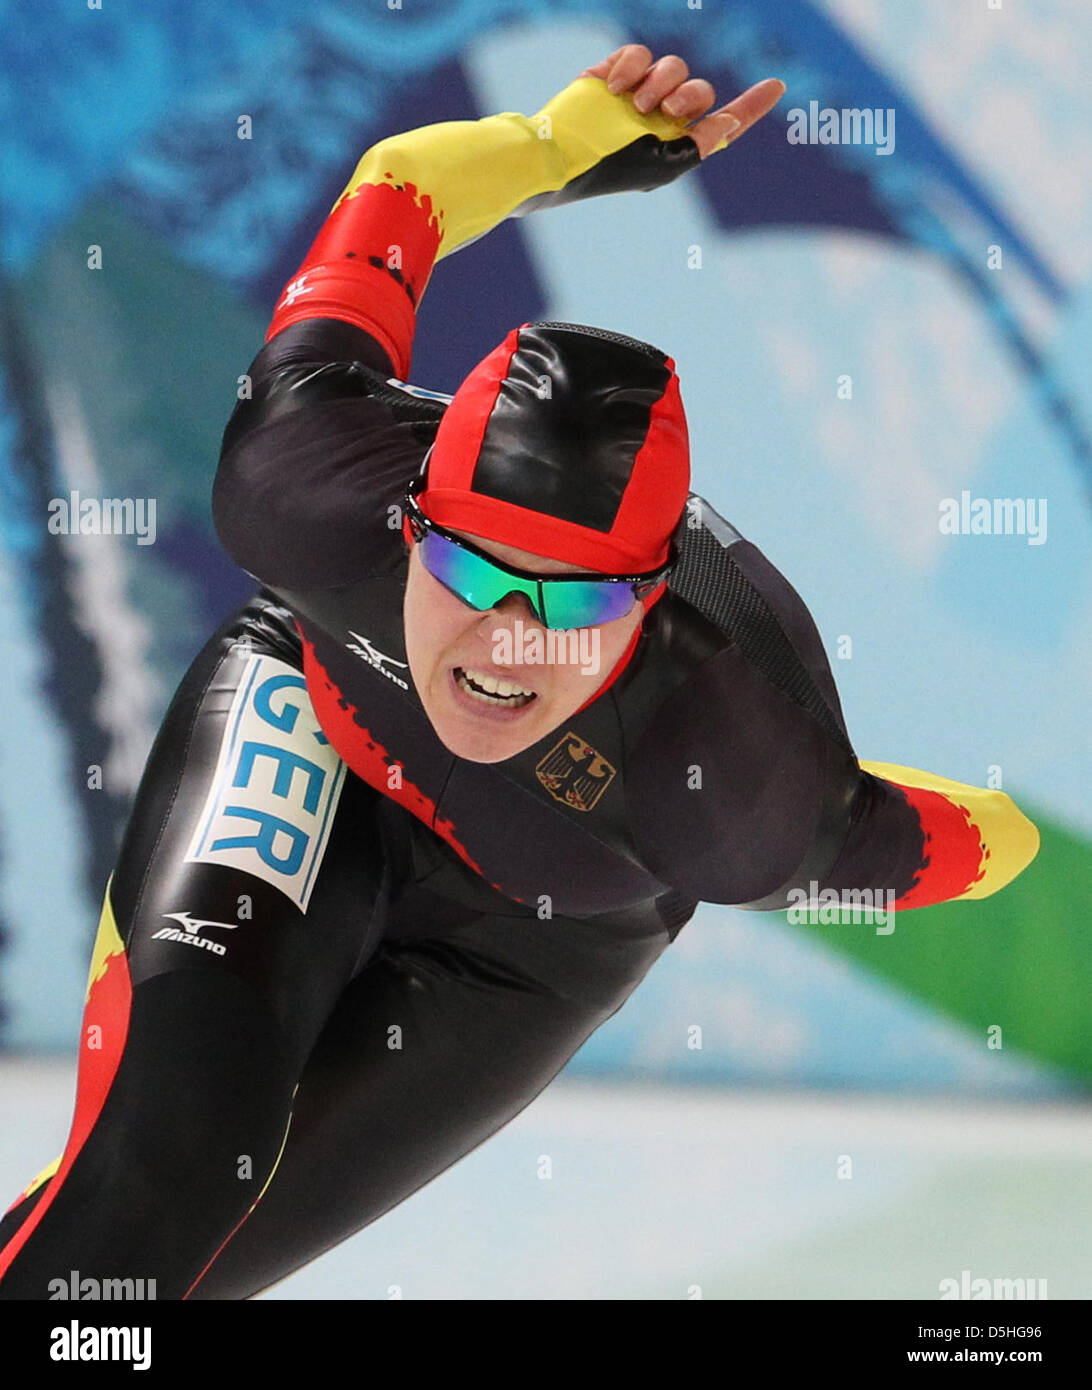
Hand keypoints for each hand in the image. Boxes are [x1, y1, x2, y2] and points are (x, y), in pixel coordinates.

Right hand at [579, 44, 785, 159]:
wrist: (560, 152)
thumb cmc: (610, 168)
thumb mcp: (664, 164)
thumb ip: (701, 143)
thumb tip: (731, 121)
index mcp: (676, 146)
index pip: (722, 123)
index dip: (750, 105)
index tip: (776, 85)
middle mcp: (660, 121)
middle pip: (699, 90)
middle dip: (689, 96)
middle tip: (664, 110)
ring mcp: (637, 96)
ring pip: (673, 67)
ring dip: (660, 83)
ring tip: (635, 103)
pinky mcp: (614, 74)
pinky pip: (640, 54)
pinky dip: (631, 66)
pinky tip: (613, 86)